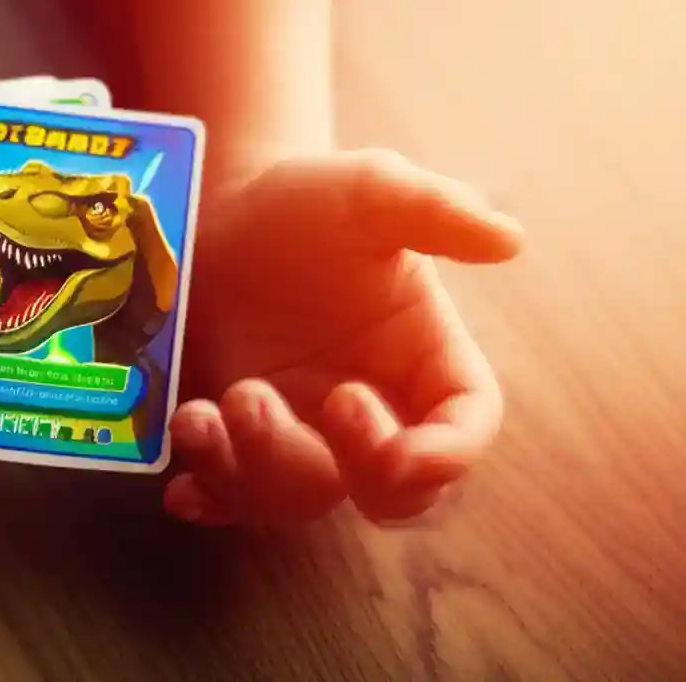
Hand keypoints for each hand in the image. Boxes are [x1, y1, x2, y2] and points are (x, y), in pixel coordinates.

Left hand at [165, 149, 523, 527]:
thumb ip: (438, 210)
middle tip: (277, 402)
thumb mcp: (374, 191)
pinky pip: (234, 494)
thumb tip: (510, 240)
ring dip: (254, 473)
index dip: (442, 458)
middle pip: (386, 491)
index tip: (397, 451)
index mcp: (424, 360)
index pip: (464, 429)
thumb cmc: (310, 201)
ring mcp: (304, 431)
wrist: (223, 208)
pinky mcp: (241, 439)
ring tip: (205, 415)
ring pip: (301, 498)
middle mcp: (372, 410)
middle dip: (344, 470)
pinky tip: (180, 490)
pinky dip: (212, 499)